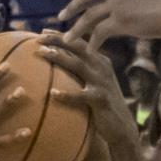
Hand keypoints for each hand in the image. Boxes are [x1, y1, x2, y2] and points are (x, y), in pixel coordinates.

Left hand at [37, 30, 134, 144]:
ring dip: (59, 57)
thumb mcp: (94, 84)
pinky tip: (52, 94)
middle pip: (77, 48)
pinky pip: (81, 96)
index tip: (42, 32)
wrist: (122, 127)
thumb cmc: (102, 106)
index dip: (61, 35)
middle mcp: (102, 67)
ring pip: (78, 65)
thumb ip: (81, 72)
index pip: (79, 43)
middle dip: (58, 40)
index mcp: (100, 61)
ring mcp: (102, 82)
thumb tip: (57, 63)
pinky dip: (66, 94)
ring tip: (42, 53)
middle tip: (37, 39)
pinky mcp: (101, 99)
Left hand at [59, 0, 160, 47]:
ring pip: (89, 16)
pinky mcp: (121, 21)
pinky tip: (89, 50)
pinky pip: (100, 32)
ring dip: (76, 28)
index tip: (80, 0)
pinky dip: (92, 42)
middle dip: (72, 6)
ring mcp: (118, 4)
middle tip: (61, 16)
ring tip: (66, 39)